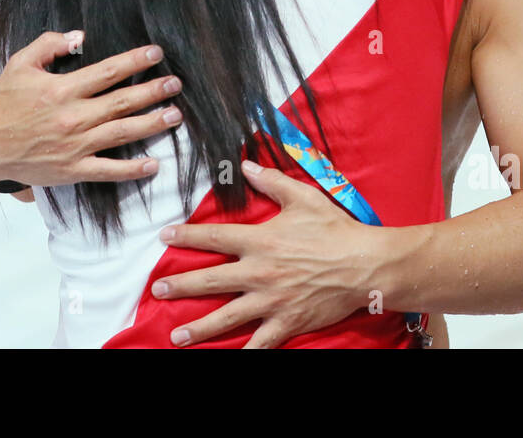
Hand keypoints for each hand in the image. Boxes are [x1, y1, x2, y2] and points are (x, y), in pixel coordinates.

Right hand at [0, 30, 183, 187]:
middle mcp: (73, 117)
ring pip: (122, 133)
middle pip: (122, 101)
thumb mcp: (21, 63)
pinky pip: (109, 170)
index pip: (108, 72)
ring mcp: (75, 145)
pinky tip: (154, 164)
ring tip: (175, 115)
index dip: (135, 61)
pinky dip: (133, 169)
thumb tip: (80, 37)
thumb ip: (49, 45)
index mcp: (62, 89)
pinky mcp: (73, 169)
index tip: (157, 54)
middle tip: (176, 84)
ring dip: (151, 123)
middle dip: (153, 91)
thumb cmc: (3, 102)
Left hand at [153, 160, 382, 347]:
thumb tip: (245, 165)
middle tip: (157, 290)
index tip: (164, 237)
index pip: (214, 236)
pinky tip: (229, 357)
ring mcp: (272, 301)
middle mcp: (260, 272)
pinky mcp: (287, 322)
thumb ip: (271, 180)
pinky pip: (261, 342)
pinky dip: (245, 351)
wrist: (365, 265)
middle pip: (210, 280)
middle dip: (181, 286)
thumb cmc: (335, 229)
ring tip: (177, 336)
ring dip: (199, 328)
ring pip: (227, 317)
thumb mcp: (303, 197)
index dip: (186, 236)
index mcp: (261, 241)